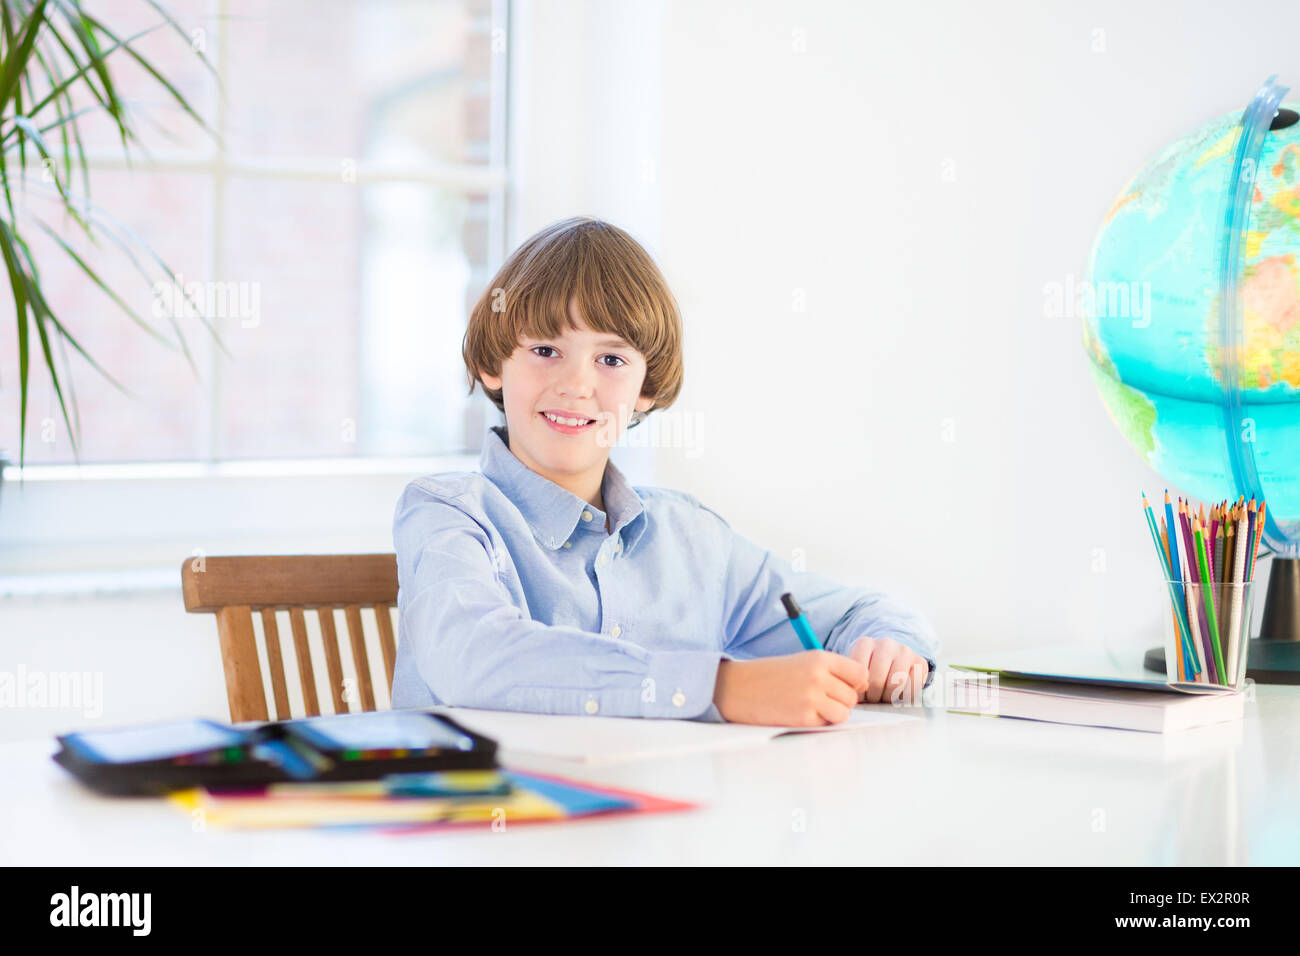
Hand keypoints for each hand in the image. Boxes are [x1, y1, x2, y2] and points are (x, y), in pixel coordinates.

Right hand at [712, 651, 867, 726]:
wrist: (737, 687)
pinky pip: (826, 724)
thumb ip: (831, 670)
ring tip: (810, 707)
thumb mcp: (802, 662)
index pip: (859, 673)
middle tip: (818, 699)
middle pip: (852, 696)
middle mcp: (819, 676)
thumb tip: (863, 685)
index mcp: (819, 658)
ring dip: (831, 714)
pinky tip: (798, 713)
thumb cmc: (770, 675)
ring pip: (843, 713)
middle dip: (839, 701)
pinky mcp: (803, 718)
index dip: (853, 683)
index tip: (841, 686)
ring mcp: (812, 698)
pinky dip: (816, 722)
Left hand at [847, 636, 927, 704]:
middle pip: (876, 680)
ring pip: (895, 683)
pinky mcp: (920, 661)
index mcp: (864, 643)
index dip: (859, 692)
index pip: (858, 674)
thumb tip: (849, 700)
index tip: (860, 698)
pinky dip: (905, 695)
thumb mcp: (858, 670)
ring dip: (889, 697)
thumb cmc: (871, 670)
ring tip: (884, 698)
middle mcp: (885, 643)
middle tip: (873, 701)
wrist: (896, 659)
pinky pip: (912, 685)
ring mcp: (904, 650)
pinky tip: (899, 693)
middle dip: (873, 697)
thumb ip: (853, 679)